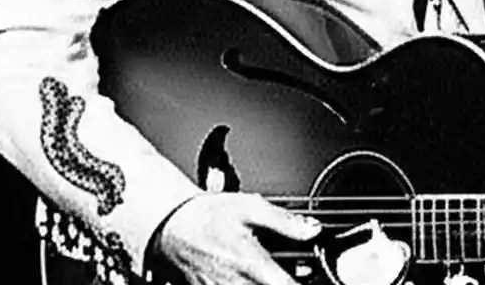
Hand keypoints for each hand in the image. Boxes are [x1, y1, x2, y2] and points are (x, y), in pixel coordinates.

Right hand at [157, 192, 321, 284]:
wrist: (172, 225)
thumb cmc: (209, 215)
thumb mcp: (250, 207)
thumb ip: (285, 221)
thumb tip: (312, 230)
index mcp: (252, 264)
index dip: (301, 281)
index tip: (309, 274)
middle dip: (286, 280)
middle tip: (293, 270)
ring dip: (266, 282)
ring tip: (267, 272)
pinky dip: (248, 284)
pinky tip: (250, 275)